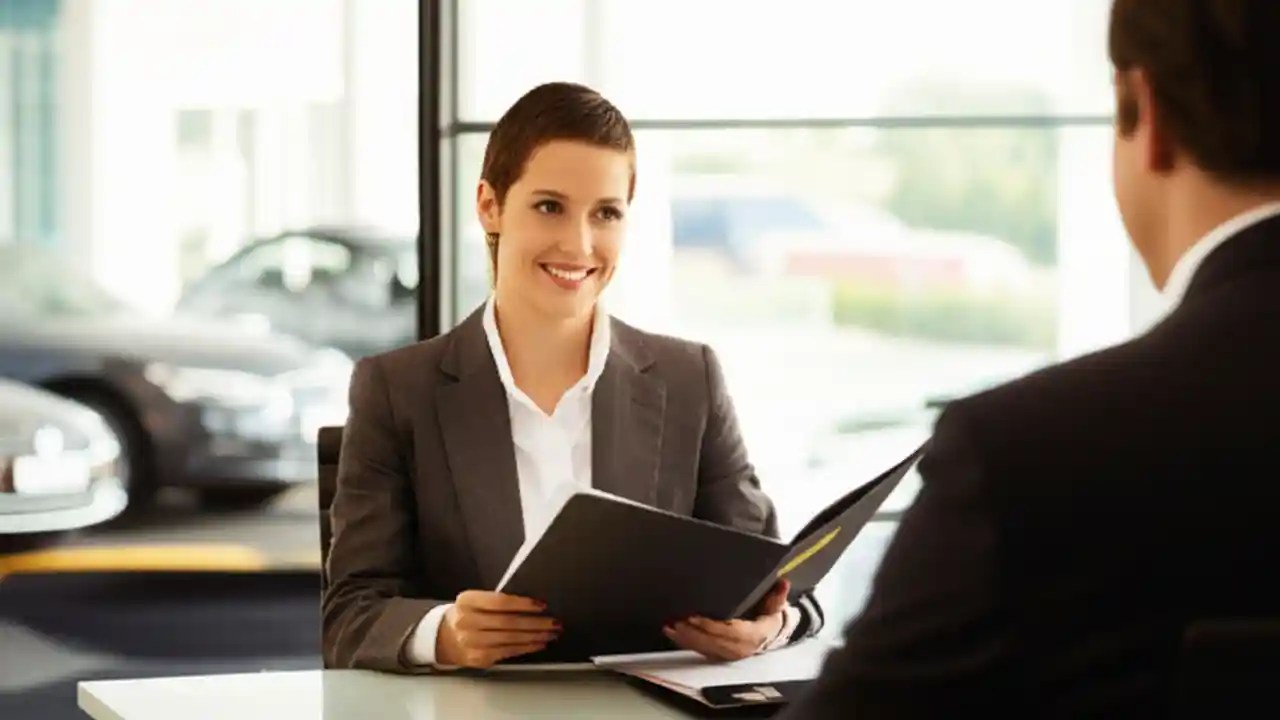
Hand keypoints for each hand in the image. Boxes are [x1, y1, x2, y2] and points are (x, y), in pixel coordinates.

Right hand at [436, 590, 560, 668]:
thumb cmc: (467, 615)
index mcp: (467, 601)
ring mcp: (472, 642)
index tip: (541, 605)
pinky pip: (508, 652)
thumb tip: (532, 603)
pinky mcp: (479, 658)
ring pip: (510, 639)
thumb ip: (497, 600)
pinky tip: (538, 643)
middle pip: (508, 622)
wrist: (444, 638)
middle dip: (536, 623)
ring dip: (535, 636)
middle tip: (554, 622)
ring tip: (551, 633)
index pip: (499, 601)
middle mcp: (467, 621)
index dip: (523, 604)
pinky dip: (527, 647)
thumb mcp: (475, 601)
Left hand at [664, 579, 790, 661]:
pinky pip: (701, 650)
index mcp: (753, 635)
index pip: (730, 632)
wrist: (769, 634)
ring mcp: (728, 654)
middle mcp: (739, 648)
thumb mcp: (775, 604)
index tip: (694, 618)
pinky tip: (673, 634)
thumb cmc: (768, 617)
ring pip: (704, 648)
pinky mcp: (719, 655)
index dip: (711, 627)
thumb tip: (782, 583)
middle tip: (675, 621)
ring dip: (685, 639)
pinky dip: (686, 643)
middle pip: (713, 642)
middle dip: (693, 633)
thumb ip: (777, 595)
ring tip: (669, 627)